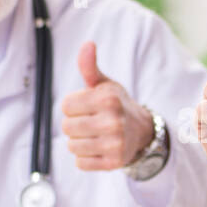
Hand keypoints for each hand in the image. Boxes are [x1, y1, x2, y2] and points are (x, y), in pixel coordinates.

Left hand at [61, 40, 154, 170]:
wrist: (142, 131)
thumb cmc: (115, 105)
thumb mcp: (104, 84)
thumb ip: (90, 66)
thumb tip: (87, 44)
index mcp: (107, 99)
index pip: (65, 105)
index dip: (73, 106)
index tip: (87, 107)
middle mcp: (113, 121)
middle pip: (66, 127)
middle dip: (74, 124)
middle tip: (91, 122)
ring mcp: (114, 144)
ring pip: (72, 146)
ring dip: (79, 142)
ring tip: (95, 136)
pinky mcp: (113, 163)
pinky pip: (81, 163)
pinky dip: (85, 158)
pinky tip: (99, 149)